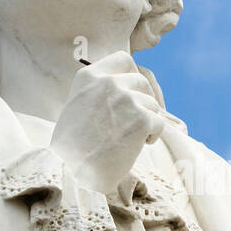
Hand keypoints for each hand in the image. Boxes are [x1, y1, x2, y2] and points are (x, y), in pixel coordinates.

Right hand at [49, 51, 164, 194]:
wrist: (71, 171)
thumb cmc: (72, 145)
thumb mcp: (79, 104)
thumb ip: (101, 91)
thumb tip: (132, 89)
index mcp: (89, 76)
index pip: (124, 59)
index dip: (133, 75)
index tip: (133, 91)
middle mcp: (107, 82)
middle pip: (141, 81)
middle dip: (143, 101)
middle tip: (136, 121)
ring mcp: (125, 99)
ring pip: (152, 104)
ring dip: (147, 120)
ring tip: (130, 139)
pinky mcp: (141, 119)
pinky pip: (159, 123)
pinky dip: (152, 135)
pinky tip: (137, 146)